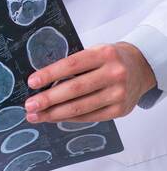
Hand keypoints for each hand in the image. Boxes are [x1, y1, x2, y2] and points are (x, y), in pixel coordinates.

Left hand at [24, 42, 157, 122]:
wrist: (140, 68)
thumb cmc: (109, 60)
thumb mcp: (95, 52)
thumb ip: (74, 65)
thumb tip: (42, 82)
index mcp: (104, 54)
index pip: (72, 65)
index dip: (50, 74)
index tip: (32, 82)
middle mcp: (114, 73)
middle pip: (75, 89)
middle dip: (48, 99)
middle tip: (29, 105)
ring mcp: (119, 93)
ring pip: (80, 107)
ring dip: (54, 113)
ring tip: (36, 116)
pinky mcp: (120, 110)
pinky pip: (89, 117)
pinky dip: (69, 118)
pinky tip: (54, 118)